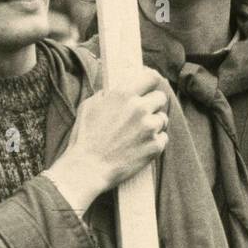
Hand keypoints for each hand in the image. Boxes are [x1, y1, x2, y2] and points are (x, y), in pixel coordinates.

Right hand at [47, 67, 169, 209]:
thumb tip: (119, 89)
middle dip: (153, 104)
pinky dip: (154, 142)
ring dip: (154, 124)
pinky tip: (139, 146)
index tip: (151, 85)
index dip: (152, 81)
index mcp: (124, 95)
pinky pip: (163, 138)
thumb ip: (108, 94)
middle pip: (161, 98)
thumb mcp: (89, 106)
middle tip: (143, 113)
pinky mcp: (155, 146)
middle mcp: (140, 108)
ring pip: (163, 119)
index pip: (152, 78)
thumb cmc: (84, 138)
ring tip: (137, 134)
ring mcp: (149, 128)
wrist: (87, 169)